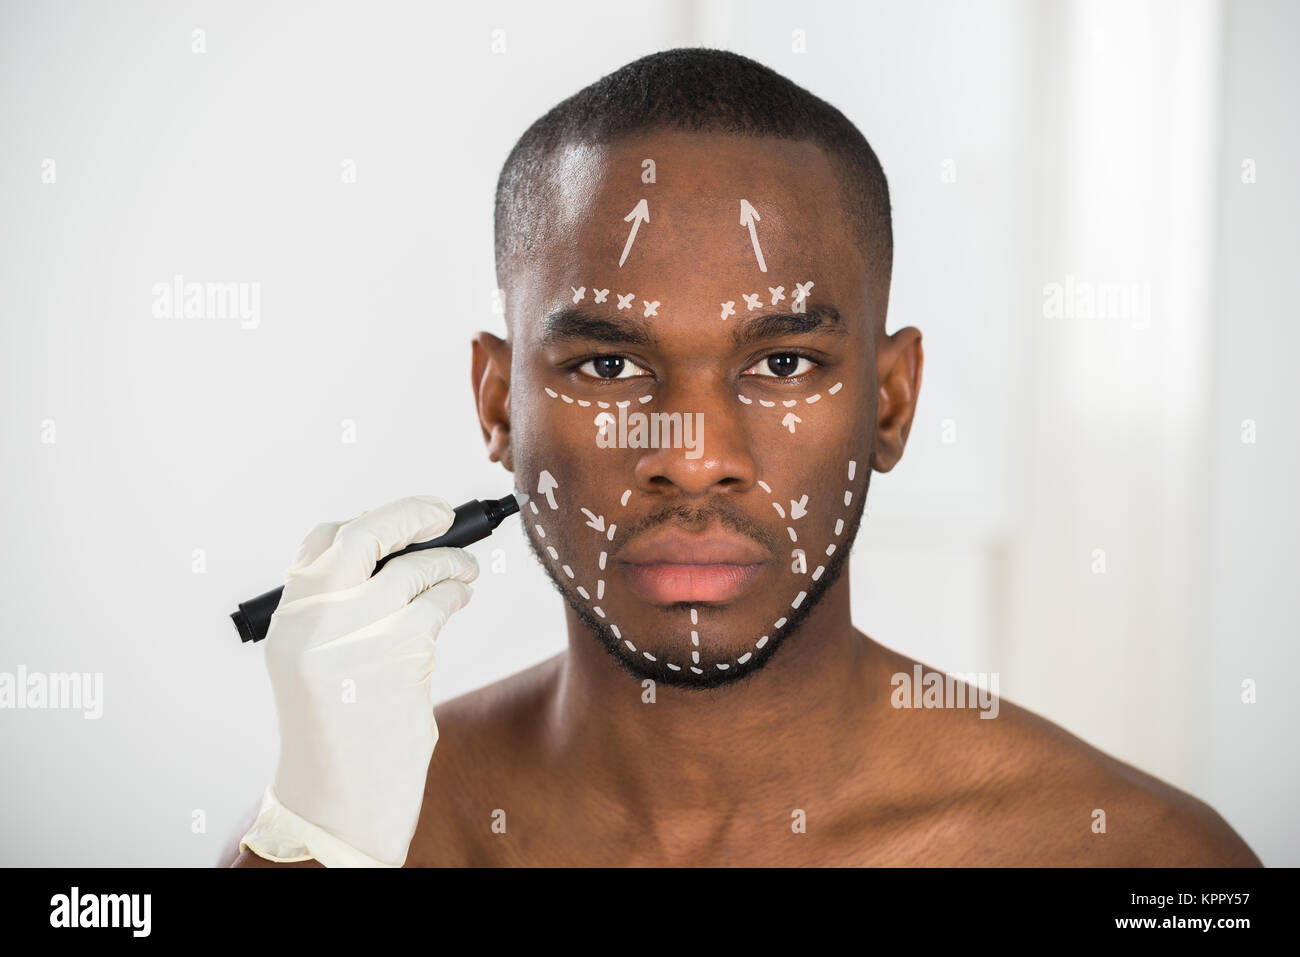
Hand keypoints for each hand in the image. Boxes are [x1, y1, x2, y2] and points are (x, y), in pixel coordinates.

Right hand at [239, 495, 477, 866]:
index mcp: (289, 619)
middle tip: (442, 514)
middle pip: (366, 534)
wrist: (338, 798)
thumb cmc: (335, 729)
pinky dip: (456, 595)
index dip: (366, 520)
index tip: (399, 520)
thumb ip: (337, 608)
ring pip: (415, 568)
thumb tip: (391, 552)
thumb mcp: (313, 661)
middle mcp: (316, 619)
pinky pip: (439, 602)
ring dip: (451, 562)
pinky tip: (459, 600)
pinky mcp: (402, 652)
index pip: (321, 543)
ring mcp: (359, 633)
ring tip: (465, 571)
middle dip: (412, 513)